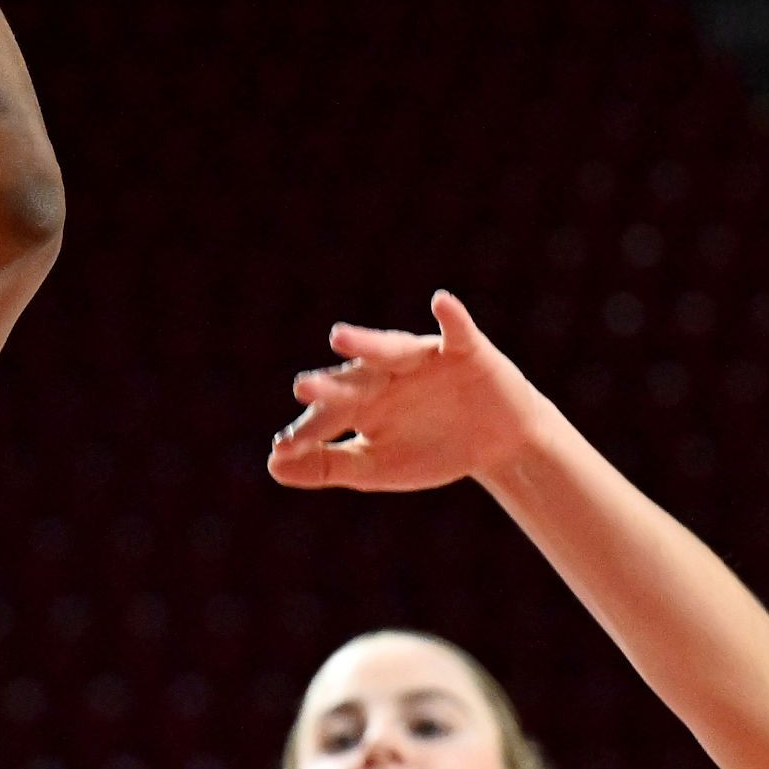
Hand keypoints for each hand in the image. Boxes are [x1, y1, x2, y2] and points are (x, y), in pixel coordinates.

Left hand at [267, 291, 550, 493]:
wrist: (497, 444)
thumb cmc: (432, 450)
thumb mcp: (376, 467)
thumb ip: (327, 466)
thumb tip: (271, 466)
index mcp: (360, 401)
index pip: (327, 414)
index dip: (308, 430)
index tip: (284, 447)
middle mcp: (384, 373)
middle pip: (352, 379)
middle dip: (330, 385)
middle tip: (302, 388)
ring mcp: (422, 358)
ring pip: (391, 349)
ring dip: (367, 341)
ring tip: (338, 337)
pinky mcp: (464, 349)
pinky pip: (457, 329)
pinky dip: (451, 315)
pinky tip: (440, 302)